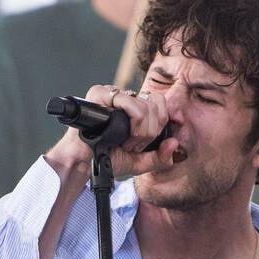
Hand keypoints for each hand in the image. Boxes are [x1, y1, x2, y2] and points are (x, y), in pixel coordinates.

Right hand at [50, 83, 180, 181]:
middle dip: (151, 131)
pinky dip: (134, 124)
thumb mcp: (140, 162)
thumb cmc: (107, 159)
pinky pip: (131, 102)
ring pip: (146, 105)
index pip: (160, 103)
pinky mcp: (101, 93)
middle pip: (156, 104)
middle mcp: (124, 97)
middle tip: (134, 146)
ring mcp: (112, 93)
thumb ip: (161, 157)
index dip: (159, 125)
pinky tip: (122, 138)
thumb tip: (175, 143)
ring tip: (127, 144)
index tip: (145, 144)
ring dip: (142, 131)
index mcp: (134, 107)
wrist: (84, 164)